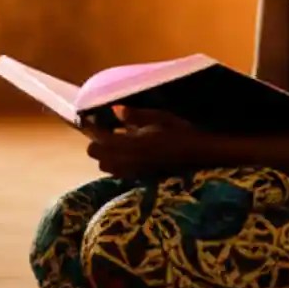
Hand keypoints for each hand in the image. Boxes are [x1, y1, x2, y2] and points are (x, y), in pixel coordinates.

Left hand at [85, 106, 216, 178]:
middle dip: (96, 141)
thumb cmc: (181, 132)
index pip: (99, 137)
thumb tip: (115, 110)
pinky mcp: (139, 177)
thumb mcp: (160, 118)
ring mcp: (132, 170)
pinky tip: (128, 152)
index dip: (90, 126)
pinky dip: (115, 162)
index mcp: (131, 142)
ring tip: (116, 141)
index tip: (89, 117)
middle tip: (105, 129)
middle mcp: (127, 159)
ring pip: (104, 165)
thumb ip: (135, 116)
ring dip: (105, 153)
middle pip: (95, 154)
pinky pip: (117, 171)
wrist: (200, 156)